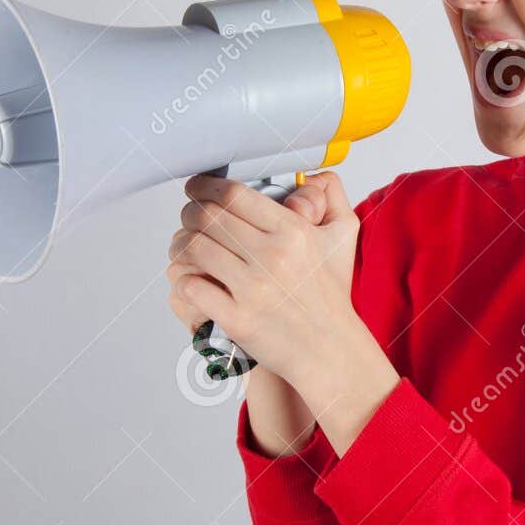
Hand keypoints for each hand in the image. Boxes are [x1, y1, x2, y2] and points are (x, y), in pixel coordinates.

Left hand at [165, 176, 325, 336]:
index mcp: (293, 231)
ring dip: (180, 244)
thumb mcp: (344, 235)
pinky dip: (183, 279)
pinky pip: (191, 286)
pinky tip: (190, 278)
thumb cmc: (331, 294)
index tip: (196, 188)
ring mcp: (252, 289)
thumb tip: (310, 174)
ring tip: (183, 246)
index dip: (205, 186)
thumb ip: (330, 195)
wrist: (330, 350)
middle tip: (188, 217)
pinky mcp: (237, 318)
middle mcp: (272, 256)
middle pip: (207, 217)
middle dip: (189, 213)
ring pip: (193, 248)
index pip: (234, 195)